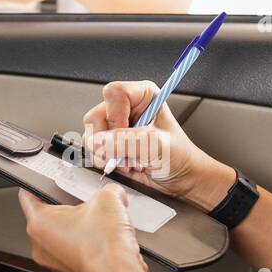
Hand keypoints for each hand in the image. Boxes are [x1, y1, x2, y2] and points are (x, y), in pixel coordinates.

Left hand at [18, 187, 145, 271]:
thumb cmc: (103, 243)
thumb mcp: (107, 199)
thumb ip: (107, 190)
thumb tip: (113, 193)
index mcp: (38, 223)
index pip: (27, 197)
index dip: (36, 185)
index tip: (42, 182)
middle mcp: (40, 246)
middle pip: (47, 219)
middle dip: (66, 210)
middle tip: (85, 204)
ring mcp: (54, 263)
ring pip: (60, 238)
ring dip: (76, 230)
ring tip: (97, 225)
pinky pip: (73, 254)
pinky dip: (85, 248)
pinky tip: (102, 242)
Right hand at [82, 81, 236, 212]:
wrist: (180, 178)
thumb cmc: (178, 156)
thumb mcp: (157, 146)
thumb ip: (127, 141)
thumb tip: (98, 141)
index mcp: (141, 95)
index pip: (114, 93)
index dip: (115, 115)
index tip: (127, 134)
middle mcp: (125, 107)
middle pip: (96, 115)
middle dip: (108, 140)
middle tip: (128, 153)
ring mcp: (114, 126)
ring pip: (90, 134)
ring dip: (107, 153)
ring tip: (130, 159)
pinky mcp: (108, 143)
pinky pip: (91, 149)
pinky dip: (105, 161)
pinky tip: (124, 164)